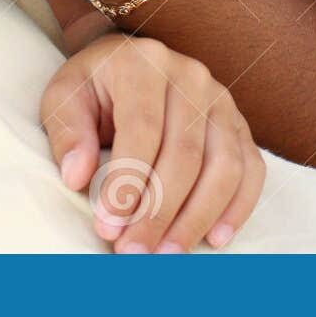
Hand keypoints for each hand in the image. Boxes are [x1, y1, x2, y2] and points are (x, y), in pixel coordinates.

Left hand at [41, 33, 265, 252]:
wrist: (125, 63)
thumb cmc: (92, 88)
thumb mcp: (64, 98)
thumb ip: (68, 134)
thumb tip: (76, 177)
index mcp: (143, 62)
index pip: (142, 129)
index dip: (127, 182)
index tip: (107, 226)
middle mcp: (190, 76)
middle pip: (184, 154)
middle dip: (158, 211)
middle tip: (133, 252)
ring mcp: (221, 99)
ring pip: (223, 166)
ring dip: (196, 217)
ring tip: (167, 254)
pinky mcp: (239, 124)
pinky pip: (251, 169)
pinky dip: (237, 207)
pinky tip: (214, 239)